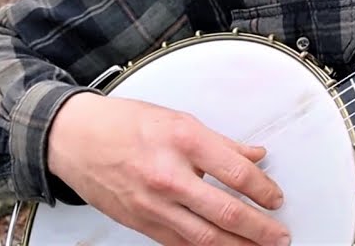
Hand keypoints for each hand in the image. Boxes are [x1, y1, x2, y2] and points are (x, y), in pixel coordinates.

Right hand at [47, 93, 289, 245]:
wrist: (74, 138)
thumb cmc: (123, 124)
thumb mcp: (178, 120)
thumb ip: (221, 144)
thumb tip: (255, 156)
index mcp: (184, 141)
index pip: (237, 174)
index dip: (264, 190)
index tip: (276, 198)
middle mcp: (169, 176)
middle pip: (225, 212)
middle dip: (259, 229)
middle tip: (279, 236)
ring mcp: (153, 204)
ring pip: (204, 237)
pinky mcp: (140, 223)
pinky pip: (179, 243)